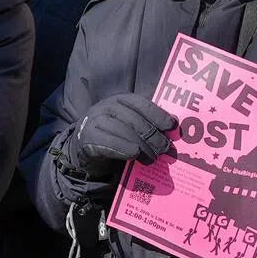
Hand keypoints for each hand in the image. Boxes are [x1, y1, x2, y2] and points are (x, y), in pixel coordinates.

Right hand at [61, 93, 176, 178]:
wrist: (84, 148)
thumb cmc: (114, 136)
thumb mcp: (130, 126)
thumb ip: (146, 124)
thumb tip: (172, 128)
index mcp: (120, 100)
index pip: (141, 104)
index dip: (157, 114)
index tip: (171, 126)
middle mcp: (107, 107)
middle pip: (134, 119)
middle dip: (152, 134)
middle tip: (165, 148)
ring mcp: (95, 121)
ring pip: (123, 131)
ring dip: (141, 145)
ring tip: (153, 158)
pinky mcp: (88, 138)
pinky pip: (108, 143)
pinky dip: (123, 149)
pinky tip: (133, 155)